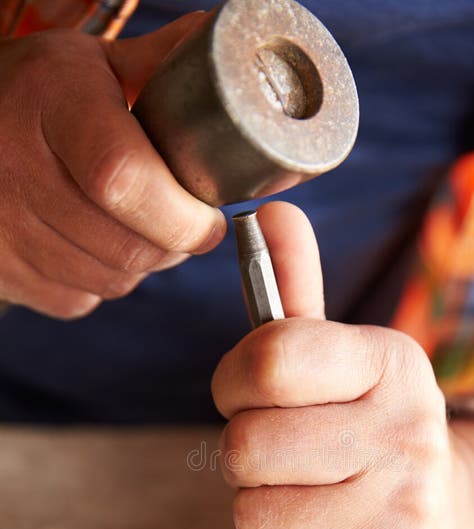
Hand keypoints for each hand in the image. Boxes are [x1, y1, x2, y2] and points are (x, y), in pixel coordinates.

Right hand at [0, 14, 224, 317]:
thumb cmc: (33, 97)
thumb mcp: (89, 65)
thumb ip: (159, 66)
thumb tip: (222, 54)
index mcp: (53, 104)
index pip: (124, 178)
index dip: (181, 215)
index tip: (208, 217)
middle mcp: (18, 170)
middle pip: (129, 247)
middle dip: (175, 244)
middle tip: (183, 222)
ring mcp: (6, 229)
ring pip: (112, 281)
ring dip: (142, 264)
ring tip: (139, 226)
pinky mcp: (5, 273)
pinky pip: (81, 299)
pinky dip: (102, 280)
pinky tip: (96, 242)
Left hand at [212, 202, 457, 528]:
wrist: (439, 524)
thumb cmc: (365, 437)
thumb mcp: (340, 362)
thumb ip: (295, 294)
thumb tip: (267, 212)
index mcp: (390, 363)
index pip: (269, 358)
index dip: (233, 382)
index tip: (245, 395)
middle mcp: (407, 431)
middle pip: (247, 448)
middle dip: (250, 460)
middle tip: (290, 461)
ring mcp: (405, 510)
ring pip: (252, 517)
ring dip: (263, 516)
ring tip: (310, 506)